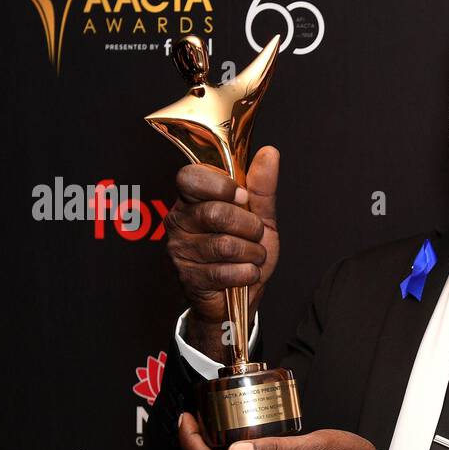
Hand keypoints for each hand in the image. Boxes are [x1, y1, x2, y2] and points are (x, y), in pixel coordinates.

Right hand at [164, 145, 280, 360]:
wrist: (241, 296)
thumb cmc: (245, 253)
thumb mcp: (260, 217)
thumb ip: (262, 188)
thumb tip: (269, 152)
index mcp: (192, 199)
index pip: (191, 178)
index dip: (221, 186)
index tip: (242, 197)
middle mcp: (179, 221)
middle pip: (216, 213)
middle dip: (249, 227)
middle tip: (254, 235)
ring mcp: (180, 250)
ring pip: (224, 245)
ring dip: (252, 253)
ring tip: (251, 257)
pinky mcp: (187, 278)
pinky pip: (225, 272)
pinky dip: (247, 274)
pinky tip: (244, 275)